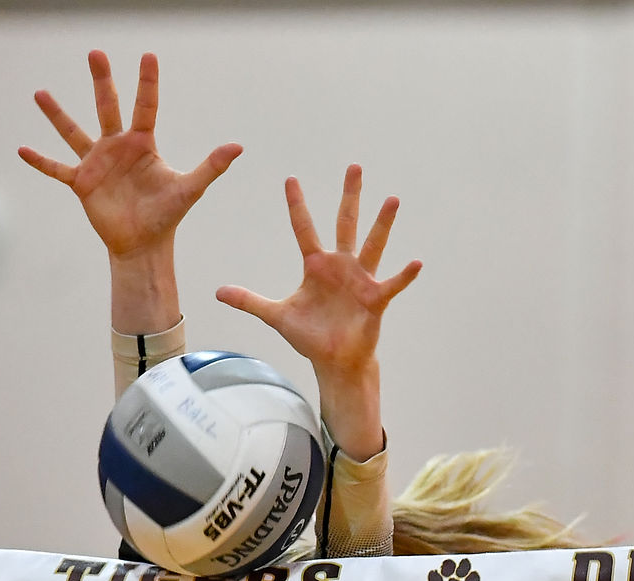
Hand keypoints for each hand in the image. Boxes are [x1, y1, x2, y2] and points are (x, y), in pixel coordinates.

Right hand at [19, 50, 240, 259]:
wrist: (144, 245)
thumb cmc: (167, 215)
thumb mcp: (190, 189)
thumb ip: (211, 166)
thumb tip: (238, 147)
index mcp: (143, 144)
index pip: (146, 106)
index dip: (148, 83)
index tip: (148, 55)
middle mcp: (118, 147)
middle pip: (109, 106)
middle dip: (103, 80)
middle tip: (95, 52)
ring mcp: (97, 163)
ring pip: (74, 132)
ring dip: (57, 114)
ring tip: (40, 94)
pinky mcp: (81, 183)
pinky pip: (56, 170)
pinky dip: (40, 161)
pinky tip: (21, 149)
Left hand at [217, 165, 420, 460]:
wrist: (334, 361)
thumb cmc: (310, 336)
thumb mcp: (277, 316)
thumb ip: (249, 300)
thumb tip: (218, 292)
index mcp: (316, 266)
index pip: (304, 228)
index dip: (297, 205)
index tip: (290, 179)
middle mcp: (340, 266)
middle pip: (345, 223)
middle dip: (349, 196)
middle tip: (354, 167)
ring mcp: (360, 280)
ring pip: (372, 245)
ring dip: (382, 224)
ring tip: (392, 200)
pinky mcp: (375, 299)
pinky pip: (392, 284)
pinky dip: (404, 275)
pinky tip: (416, 262)